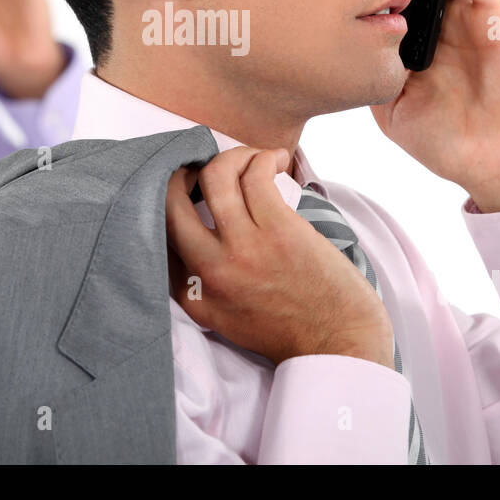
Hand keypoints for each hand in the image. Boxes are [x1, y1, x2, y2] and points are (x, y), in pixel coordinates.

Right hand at [165, 147, 393, 367]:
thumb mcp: (224, 318)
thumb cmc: (289, 328)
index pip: (160, 234)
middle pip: (172, 199)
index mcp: (192, 294)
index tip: (189, 188)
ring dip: (232, 156)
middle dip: (184, 170)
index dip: (171, 201)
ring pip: (216, 175)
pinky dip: (262, 158)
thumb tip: (194, 232)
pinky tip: (276, 161)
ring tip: (252, 160)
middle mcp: (209, 270)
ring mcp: (243, 248)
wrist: (338, 343)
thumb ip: (201, 284)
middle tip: (208, 167)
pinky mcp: (278, 229)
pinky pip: (256, 174)